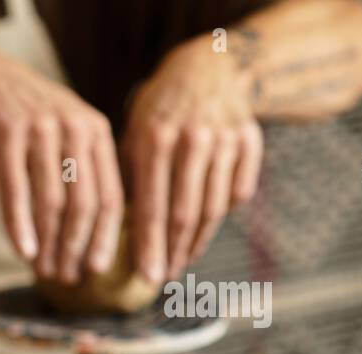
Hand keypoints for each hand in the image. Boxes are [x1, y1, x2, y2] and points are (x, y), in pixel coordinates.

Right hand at [0, 49, 122, 282]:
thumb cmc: (25, 118)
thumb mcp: (65, 132)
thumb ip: (84, 169)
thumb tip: (93, 233)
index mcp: (96, 132)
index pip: (111, 195)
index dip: (105, 237)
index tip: (97, 269)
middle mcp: (74, 128)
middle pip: (83, 203)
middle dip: (75, 247)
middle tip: (66, 276)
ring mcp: (40, 130)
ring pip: (50, 201)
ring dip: (47, 243)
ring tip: (42, 270)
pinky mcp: (6, 135)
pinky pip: (15, 190)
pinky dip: (18, 225)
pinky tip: (21, 251)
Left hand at [123, 36, 263, 283]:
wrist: (210, 67)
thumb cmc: (159, 110)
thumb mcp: (132, 134)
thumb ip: (126, 178)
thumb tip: (111, 234)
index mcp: (155, 139)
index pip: (151, 207)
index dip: (150, 247)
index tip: (147, 278)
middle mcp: (193, 140)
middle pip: (184, 214)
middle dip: (173, 253)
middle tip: (163, 278)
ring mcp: (226, 140)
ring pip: (214, 208)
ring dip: (198, 243)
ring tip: (182, 262)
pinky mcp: (250, 141)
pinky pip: (239, 191)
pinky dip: (223, 213)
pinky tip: (205, 229)